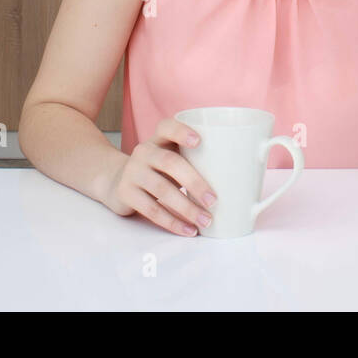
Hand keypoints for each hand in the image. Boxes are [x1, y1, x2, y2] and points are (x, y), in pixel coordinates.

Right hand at [102, 117, 216, 236]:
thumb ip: (194, 159)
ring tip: (205, 220)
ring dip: (186, 208)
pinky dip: (172, 222)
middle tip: (214, 200)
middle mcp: (143, 152)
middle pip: (169, 163)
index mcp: (158, 139)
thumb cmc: (158, 169)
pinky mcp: (126, 193)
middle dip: (194, 182)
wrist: (117, 181)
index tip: (199, 141)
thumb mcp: (170, 157)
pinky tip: (188, 229)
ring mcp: (132, 172)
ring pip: (161, 190)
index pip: (167, 127)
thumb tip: (239, 179)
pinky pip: (151, 209)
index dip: (182, 131)